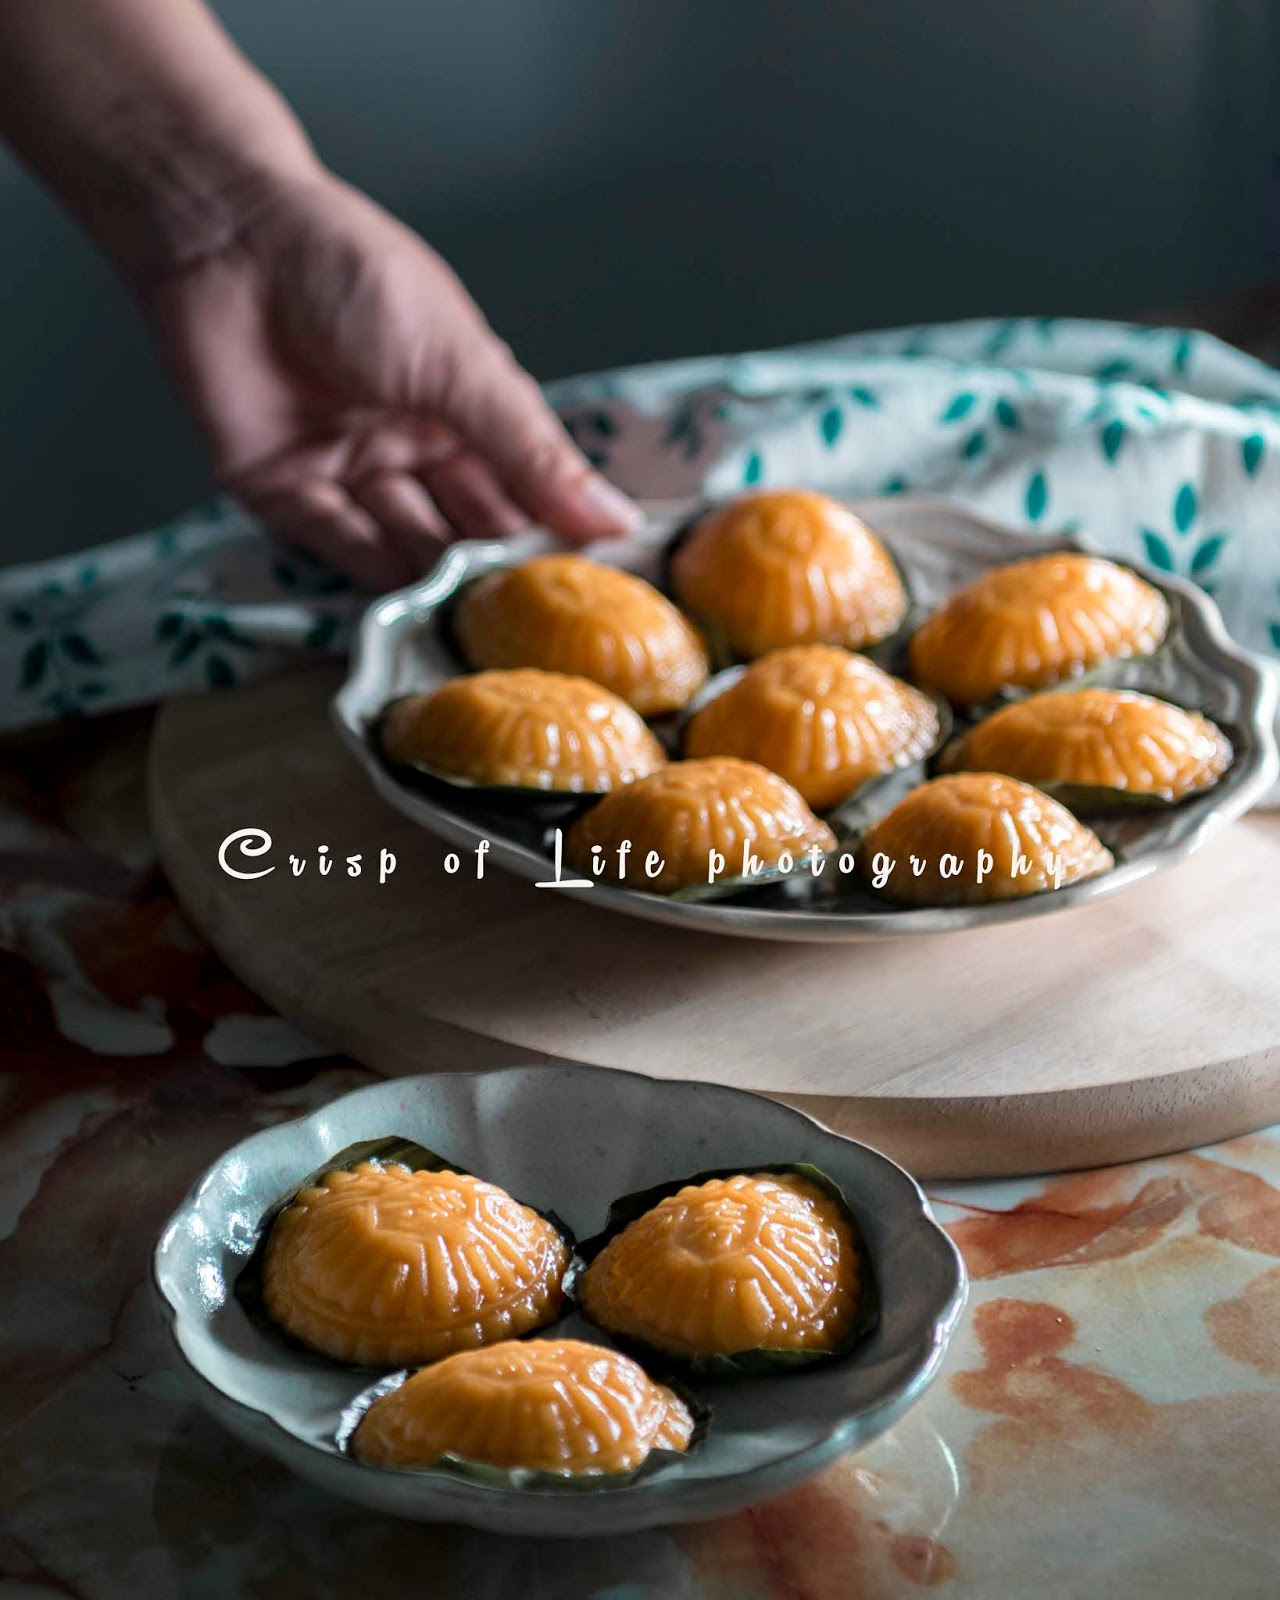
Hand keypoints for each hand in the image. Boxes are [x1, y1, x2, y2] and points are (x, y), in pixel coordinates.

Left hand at [137, 171, 641, 587]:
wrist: (227, 238)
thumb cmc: (355, 278)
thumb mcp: (463, 367)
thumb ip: (534, 454)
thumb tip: (616, 518)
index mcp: (465, 409)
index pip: (523, 491)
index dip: (553, 538)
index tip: (592, 594)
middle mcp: (411, 446)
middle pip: (464, 527)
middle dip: (494, 571)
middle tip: (531, 628)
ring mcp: (348, 472)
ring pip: (404, 544)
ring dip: (436, 581)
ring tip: (477, 625)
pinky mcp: (283, 493)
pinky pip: (336, 546)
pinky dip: (371, 577)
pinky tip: (409, 608)